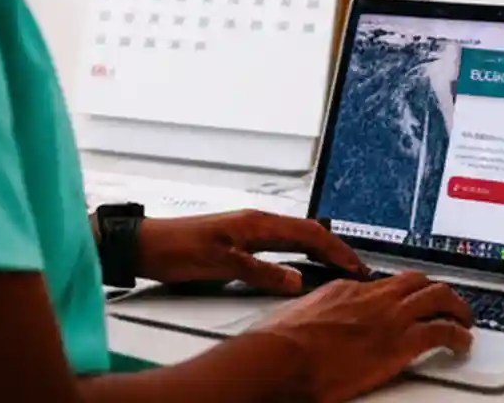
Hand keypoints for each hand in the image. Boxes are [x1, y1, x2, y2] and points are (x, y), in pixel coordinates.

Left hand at [136, 211, 365, 293]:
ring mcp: (250, 230)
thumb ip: (260, 272)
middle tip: (357, 270)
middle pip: (308, 232)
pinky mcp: (241, 241)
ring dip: (320, 251)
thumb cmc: (178, 249)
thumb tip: (297, 280)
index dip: (336, 250)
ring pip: (297, 237)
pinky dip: (301, 253)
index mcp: (258, 223)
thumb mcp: (221, 264)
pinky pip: (282, 244)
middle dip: (336, 250)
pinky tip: (302, 265)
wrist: (147, 245)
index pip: (310, 233)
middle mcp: (258, 222)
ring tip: (339, 267)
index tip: (355, 266)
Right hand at [250, 272, 473, 402]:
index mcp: (345, 289)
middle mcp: (371, 297)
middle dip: (434, 290)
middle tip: (444, 302)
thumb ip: (312, 316)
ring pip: (437, 297)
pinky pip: (441, 331)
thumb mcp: (293, 317)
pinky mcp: (400, 343)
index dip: (399, 291)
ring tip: (463, 319)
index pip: (383, 283)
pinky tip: (462, 343)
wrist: (280, 358)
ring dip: (455, 307)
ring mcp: (388, 317)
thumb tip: (309, 326)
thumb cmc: (277, 345)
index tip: (405, 300)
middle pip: (416, 281)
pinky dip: (458, 336)